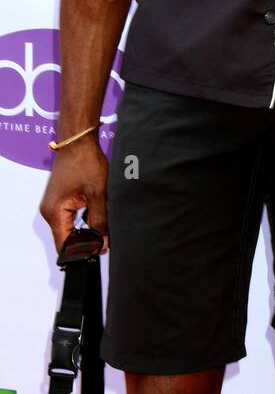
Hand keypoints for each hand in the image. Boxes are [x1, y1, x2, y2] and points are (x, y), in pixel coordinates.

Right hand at [39, 138, 109, 254]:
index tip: (99, 251)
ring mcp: (53, 206)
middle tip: (106, 240)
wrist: (79, 142)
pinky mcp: (60, 201)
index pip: (65, 245)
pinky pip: (70, 219)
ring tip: (103, 229)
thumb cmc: (86, 162)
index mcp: (54, 212)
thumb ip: (100, 221)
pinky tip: (97, 217)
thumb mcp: (97, 194)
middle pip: (66, 239)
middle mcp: (49, 212)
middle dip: (85, 242)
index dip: (82, 251)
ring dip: (85, 231)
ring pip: (69, 229)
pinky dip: (83, 221)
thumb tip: (102, 243)